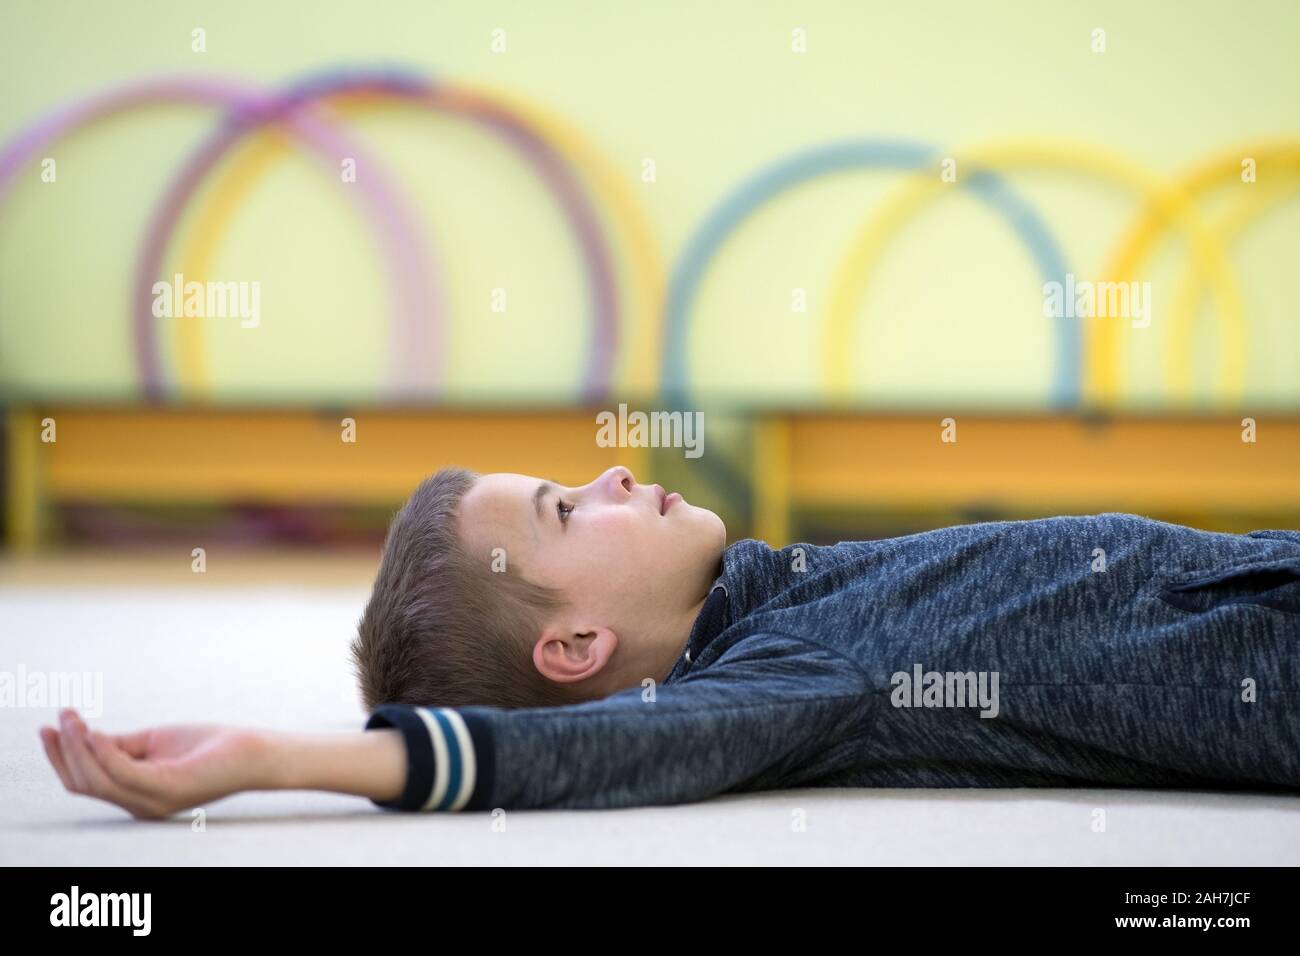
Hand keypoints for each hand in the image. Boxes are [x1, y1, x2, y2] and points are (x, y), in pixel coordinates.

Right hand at [40, 708, 266, 819]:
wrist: (252, 751)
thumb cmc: (208, 745)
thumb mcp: (154, 741)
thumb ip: (118, 744)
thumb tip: (83, 736)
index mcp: (134, 796)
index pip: (85, 782)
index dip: (61, 757)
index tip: (48, 726)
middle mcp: (138, 805)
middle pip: (83, 783)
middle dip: (63, 751)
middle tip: (56, 718)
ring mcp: (151, 802)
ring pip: (97, 780)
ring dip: (78, 747)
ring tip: (71, 717)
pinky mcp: (166, 790)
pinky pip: (122, 773)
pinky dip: (103, 752)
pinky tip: (94, 731)